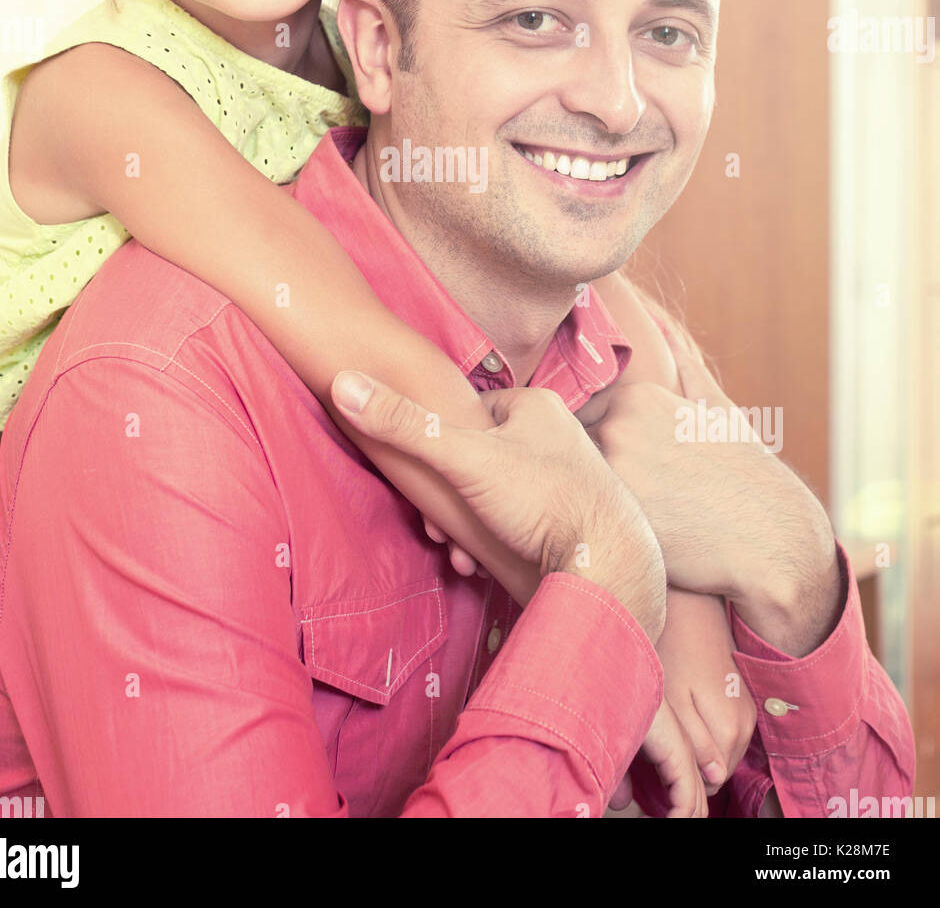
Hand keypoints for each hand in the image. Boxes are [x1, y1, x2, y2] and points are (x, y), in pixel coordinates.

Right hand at [331, 370, 666, 639]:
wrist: (609, 569)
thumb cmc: (544, 502)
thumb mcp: (463, 459)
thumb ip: (404, 426)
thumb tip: (343, 382)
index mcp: (535, 405)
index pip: (467, 410)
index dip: (436, 444)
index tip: (421, 477)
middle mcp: (556, 434)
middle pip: (479, 454)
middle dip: (450, 493)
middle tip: (437, 524)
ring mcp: (566, 477)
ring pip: (496, 491)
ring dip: (468, 522)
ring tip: (459, 549)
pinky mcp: (569, 517)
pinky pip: (519, 518)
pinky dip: (496, 538)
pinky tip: (484, 561)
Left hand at [588, 323, 831, 609]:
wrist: (773, 538)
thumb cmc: (746, 475)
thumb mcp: (717, 409)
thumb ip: (684, 366)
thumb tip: (661, 325)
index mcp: (636, 397)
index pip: (584, 419)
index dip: (601, 450)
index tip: (629, 473)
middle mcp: (618, 424)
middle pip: (575, 450)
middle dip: (591, 472)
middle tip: (633, 502)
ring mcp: (613, 467)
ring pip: (578, 483)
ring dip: (592, 498)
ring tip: (630, 517)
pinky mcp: (613, 513)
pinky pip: (587, 516)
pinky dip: (598, 525)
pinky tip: (630, 535)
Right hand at [609, 700, 708, 817]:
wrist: (617, 676)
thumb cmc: (613, 703)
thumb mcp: (615, 749)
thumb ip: (622, 777)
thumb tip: (622, 804)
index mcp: (673, 750)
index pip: (688, 796)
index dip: (674, 815)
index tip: (649, 819)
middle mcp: (684, 753)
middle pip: (695, 804)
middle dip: (680, 819)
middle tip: (653, 822)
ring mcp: (685, 755)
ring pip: (695, 807)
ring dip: (678, 821)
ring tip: (656, 823)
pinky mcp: (680, 757)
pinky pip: (687, 805)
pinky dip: (677, 820)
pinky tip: (664, 822)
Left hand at [657, 589, 756, 793]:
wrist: (691, 602)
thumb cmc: (673, 647)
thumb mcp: (674, 699)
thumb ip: (695, 743)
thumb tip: (714, 778)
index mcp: (730, 732)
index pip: (712, 782)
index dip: (685, 779)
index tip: (661, 764)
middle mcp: (746, 725)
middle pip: (719, 767)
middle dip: (693, 765)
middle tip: (662, 744)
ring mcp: (747, 709)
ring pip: (723, 749)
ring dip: (700, 747)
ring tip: (671, 726)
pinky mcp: (741, 696)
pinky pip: (725, 729)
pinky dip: (707, 729)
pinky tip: (685, 711)